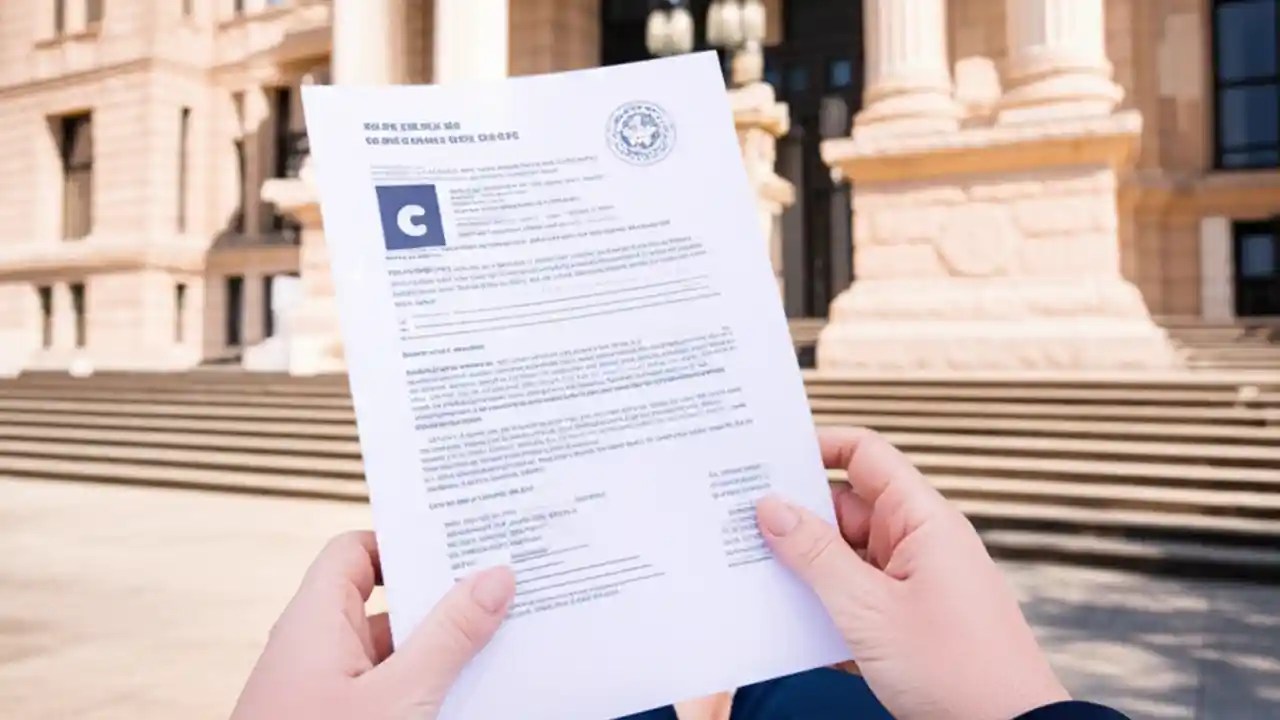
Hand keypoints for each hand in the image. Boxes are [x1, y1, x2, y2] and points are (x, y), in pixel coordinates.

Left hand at [230, 531, 515, 719]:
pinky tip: (473, 696)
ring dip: (442, 649)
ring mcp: (325, 692)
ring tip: (502, 641)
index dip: (404, 540)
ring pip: (393, 651)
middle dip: (441, 598)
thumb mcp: (402, 697)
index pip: (356, 551)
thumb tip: (493, 578)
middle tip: (502, 587)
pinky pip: (388, 690)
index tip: (463, 541)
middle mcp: (315, 649)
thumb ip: (450, 637)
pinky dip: (427, 687)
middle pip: (385, 600)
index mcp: (314, 622)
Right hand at [756, 428, 1068, 719]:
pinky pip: (855, 598)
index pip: (865, 456)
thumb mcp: (867, 609)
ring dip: (806, 571)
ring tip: (756, 578)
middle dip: (795, 519)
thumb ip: (814, 554)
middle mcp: (919, 543)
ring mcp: (914, 583)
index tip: (768, 458)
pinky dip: (825, 608)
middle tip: (741, 526)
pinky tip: (791, 627)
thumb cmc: (956, 671)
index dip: (817, 447)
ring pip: (844, 558)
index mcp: (921, 520)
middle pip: (844, 509)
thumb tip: (771, 507)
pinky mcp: (907, 622)